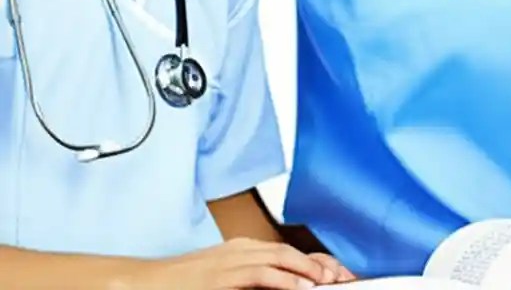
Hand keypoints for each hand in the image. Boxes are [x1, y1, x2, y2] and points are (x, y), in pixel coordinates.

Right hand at [124, 238, 356, 288]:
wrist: (142, 282)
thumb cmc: (182, 285)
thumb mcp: (224, 281)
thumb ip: (254, 282)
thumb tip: (286, 287)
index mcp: (243, 250)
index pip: (289, 251)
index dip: (316, 262)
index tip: (338, 275)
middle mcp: (241, 249)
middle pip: (291, 251)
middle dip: (320, 265)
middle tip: (343, 278)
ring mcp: (230, 259)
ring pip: (280, 257)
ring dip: (308, 270)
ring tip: (329, 282)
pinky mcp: (220, 275)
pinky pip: (260, 273)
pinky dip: (285, 279)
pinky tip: (301, 287)